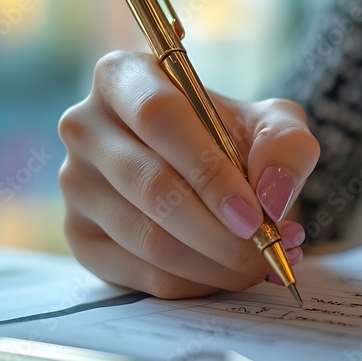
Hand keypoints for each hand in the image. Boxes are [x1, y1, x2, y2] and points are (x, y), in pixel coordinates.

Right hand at [58, 51, 319, 297]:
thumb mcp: (274, 124)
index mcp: (123, 76)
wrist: (207, 167)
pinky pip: (143, 275)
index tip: (255, 214)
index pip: (159, 118)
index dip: (210, 172)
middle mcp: (85, 127)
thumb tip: (273, 194)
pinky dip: (198, 284)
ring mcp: (74, 185)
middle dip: (220, 231)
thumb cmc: (235, 137)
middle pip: (152, 187)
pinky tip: (230, 273)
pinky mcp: (80, 238)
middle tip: (268, 249)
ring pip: (148, 240)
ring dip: (216, 263)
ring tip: (262, 262)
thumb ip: (286, 147)